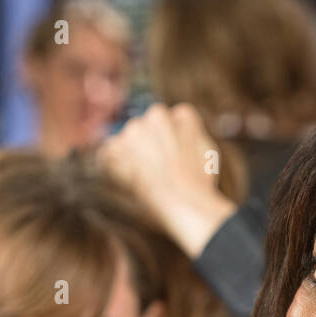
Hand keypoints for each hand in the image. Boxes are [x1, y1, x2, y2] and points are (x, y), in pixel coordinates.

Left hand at [97, 103, 236, 258]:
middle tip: (159, 171)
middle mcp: (156, 115)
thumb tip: (179, 132)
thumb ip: (191, 135)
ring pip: (128, 140)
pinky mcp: (114, 149)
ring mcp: (132, 131)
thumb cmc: (199, 183)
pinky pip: (107, 155)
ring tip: (146, 179)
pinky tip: (129, 181)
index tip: (176, 160)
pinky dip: (113, 167)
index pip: (175, 121)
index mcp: (183, 114)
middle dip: (151, 145)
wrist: (183, 202)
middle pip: (149, 128)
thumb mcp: (208, 153)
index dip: (175, 143)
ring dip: (132, 155)